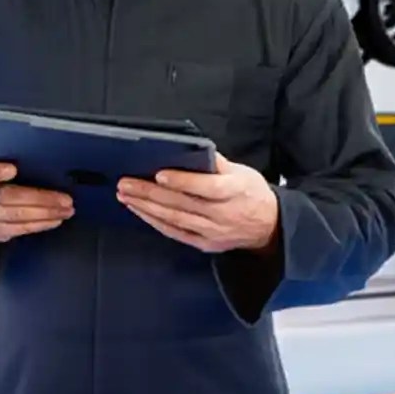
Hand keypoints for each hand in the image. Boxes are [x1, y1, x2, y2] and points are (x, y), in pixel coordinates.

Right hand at [0, 162, 73, 242]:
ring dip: (45, 213)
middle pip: (7, 197)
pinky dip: (41, 224)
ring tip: (66, 210)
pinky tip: (56, 219)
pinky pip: (20, 229)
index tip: (12, 168)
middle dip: (39, 198)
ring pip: (16, 215)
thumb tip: (46, 160)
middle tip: (65, 198)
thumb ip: (14, 164)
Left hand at [117, 153, 278, 253]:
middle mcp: (223, 214)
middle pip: (182, 204)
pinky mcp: (204, 244)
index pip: (207, 187)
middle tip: (126, 183)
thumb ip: (217, 162)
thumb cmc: (250, 193)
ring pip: (174, 220)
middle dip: (150, 193)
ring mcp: (212, 232)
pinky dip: (156, 222)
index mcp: (235, 191)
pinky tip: (140, 211)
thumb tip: (192, 149)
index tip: (159, 174)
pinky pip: (176, 233)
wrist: (268, 226)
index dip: (183, 181)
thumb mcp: (242, 172)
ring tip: (126, 196)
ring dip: (146, 207)